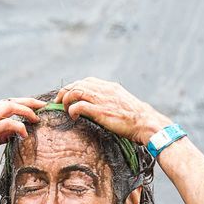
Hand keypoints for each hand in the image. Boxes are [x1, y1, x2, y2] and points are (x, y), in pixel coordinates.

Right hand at [0, 98, 44, 175]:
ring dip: (26, 111)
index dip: (21, 104)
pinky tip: (25, 134)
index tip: (34, 107)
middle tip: (43, 105)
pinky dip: (19, 127)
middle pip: (10, 102)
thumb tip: (13, 135)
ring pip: (10, 107)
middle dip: (28, 102)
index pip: (5, 105)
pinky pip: (8, 124)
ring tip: (37, 118)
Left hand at [57, 78, 171, 143]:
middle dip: (64, 92)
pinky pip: (78, 106)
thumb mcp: (121, 104)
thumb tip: (98, 108)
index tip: (67, 97)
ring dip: (65, 101)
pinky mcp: (100, 111)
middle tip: (58, 103)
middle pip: (76, 84)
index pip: (86, 81)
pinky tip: (72, 118)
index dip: (73, 88)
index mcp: (109, 87)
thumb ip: (109, 101)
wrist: (146, 123)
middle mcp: (104, 89)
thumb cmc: (135, 118)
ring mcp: (102, 99)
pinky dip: (71, 110)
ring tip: (64, 110)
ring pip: (74, 91)